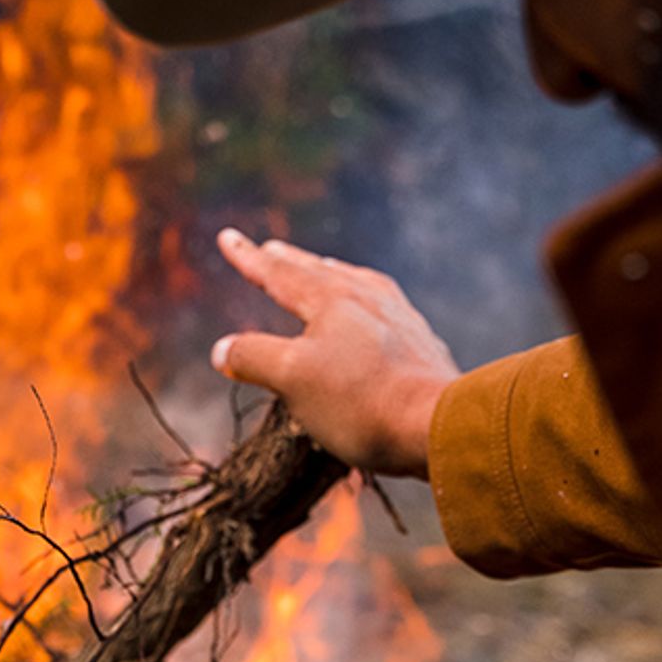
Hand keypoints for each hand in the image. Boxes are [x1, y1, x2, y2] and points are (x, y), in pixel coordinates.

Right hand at [211, 228, 459, 476]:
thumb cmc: (359, 400)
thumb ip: (252, 357)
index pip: (279, 275)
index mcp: (332, 301)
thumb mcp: (291, 378)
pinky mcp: (422, 344)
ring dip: (332, 273)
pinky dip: (365, 298)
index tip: (228, 236)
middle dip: (291, 261)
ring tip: (323, 267)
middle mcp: (368, 299)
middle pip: (320, 272)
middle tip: (272, 247)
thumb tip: (222, 349)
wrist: (439, 425)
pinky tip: (373, 310)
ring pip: (358, 284)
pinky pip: (385, 306)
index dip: (249, 258)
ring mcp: (400, 319)